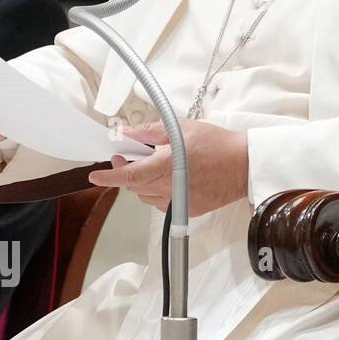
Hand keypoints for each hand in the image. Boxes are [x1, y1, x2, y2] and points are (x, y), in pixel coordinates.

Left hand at [87, 118, 248, 214]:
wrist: (243, 165)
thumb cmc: (215, 143)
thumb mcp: (181, 128)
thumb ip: (150, 132)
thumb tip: (124, 134)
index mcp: (165, 166)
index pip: (128, 176)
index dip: (108, 176)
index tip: (95, 175)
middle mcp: (168, 188)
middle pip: (134, 186)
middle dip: (126, 172)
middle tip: (129, 157)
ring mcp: (177, 203)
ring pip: (146, 196)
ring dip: (142, 183)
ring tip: (155, 168)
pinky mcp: (186, 211)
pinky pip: (162, 204)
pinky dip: (159, 193)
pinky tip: (171, 180)